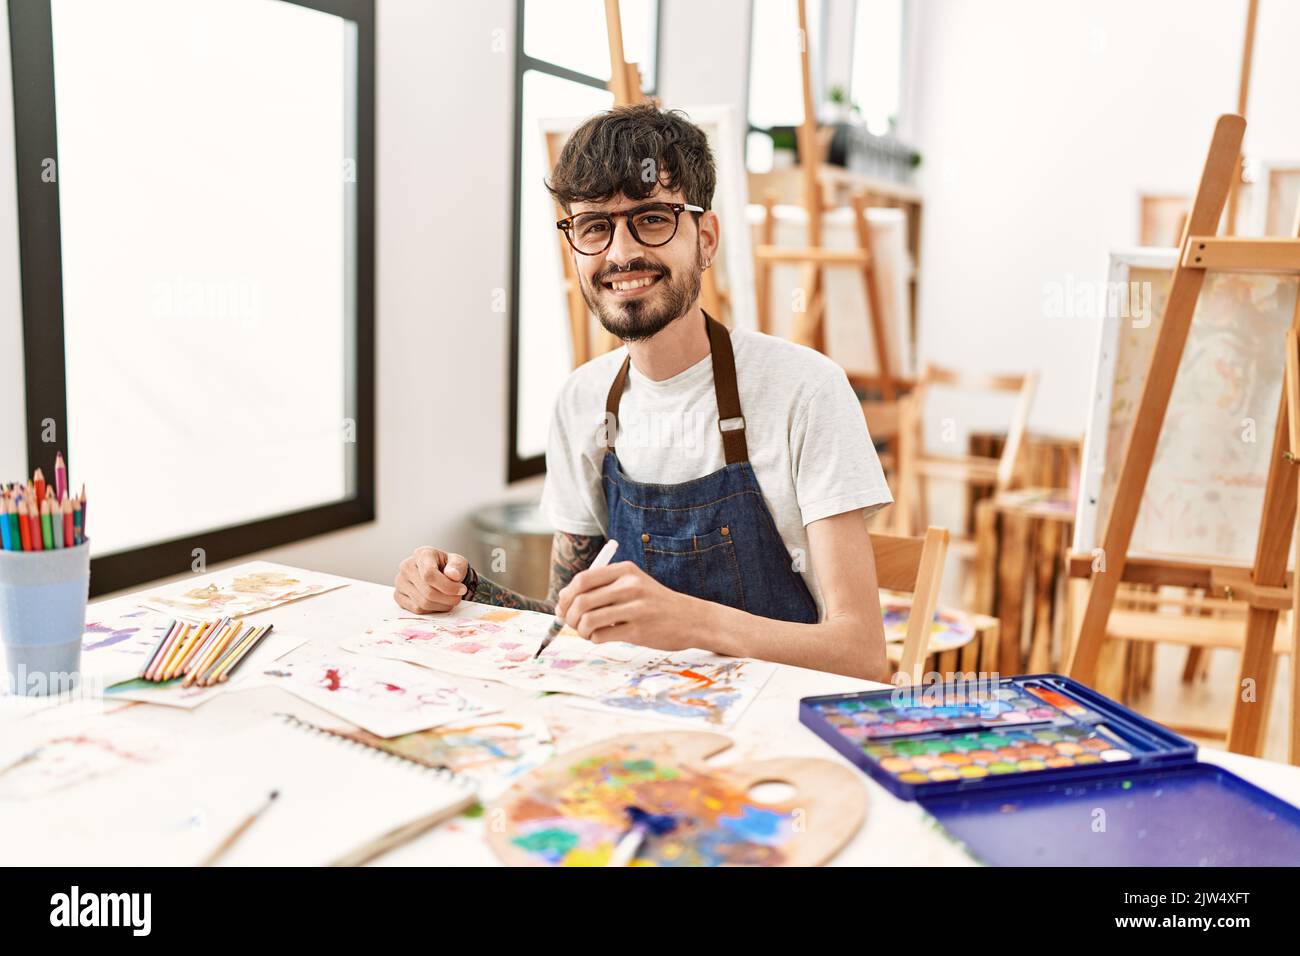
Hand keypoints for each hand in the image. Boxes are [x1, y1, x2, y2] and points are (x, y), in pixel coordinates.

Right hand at [394, 546, 469, 612]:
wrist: (438, 572)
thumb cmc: (448, 566)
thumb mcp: (458, 562)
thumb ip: (457, 567)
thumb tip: (453, 575)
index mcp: (422, 554)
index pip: (429, 574)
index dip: (448, 586)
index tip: (462, 589)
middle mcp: (407, 566)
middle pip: (428, 592)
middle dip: (448, 598)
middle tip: (458, 597)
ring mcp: (400, 582)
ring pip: (422, 603)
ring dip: (441, 605)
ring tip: (450, 599)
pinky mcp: (398, 595)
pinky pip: (417, 609)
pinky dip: (432, 610)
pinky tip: (439, 602)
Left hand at [555, 560, 704, 651]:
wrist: (690, 619)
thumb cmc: (655, 603)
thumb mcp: (633, 584)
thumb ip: (602, 588)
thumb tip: (562, 603)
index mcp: (625, 570)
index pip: (582, 579)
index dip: (566, 595)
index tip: (563, 607)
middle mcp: (630, 586)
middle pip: (581, 600)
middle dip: (569, 616)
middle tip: (573, 623)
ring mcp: (635, 608)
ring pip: (588, 620)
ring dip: (580, 630)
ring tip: (587, 632)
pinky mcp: (638, 630)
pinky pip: (601, 636)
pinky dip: (594, 639)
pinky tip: (602, 637)